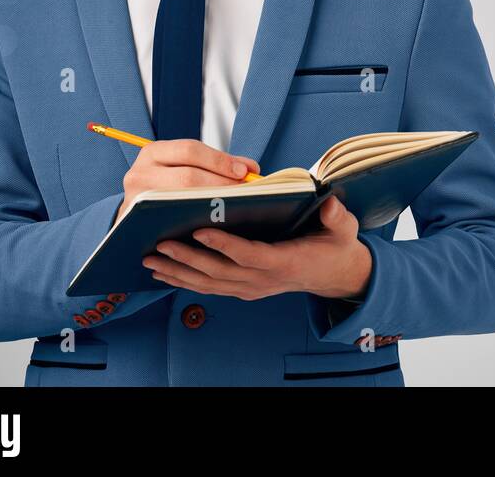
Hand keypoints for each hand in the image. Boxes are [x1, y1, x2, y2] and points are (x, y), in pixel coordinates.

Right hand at [114, 139, 259, 224]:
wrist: (137, 214)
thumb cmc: (169, 185)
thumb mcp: (186, 166)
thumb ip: (218, 164)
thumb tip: (252, 169)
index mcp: (153, 152)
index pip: (190, 150)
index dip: (220, 161)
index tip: (245, 172)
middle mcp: (139, 173)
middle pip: (187, 177)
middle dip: (221, 184)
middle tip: (246, 192)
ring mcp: (135, 201)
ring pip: (181, 201)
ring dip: (213, 203)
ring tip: (236, 206)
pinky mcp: (139, 225)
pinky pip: (174, 224)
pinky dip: (199, 222)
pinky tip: (218, 223)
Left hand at [142, 195, 372, 301]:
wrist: (335, 274)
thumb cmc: (335, 246)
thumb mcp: (343, 229)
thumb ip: (337, 217)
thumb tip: (330, 204)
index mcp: (286, 262)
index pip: (250, 255)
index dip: (225, 246)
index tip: (200, 232)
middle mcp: (264, 280)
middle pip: (220, 272)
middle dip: (188, 259)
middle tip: (160, 245)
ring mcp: (252, 288)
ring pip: (210, 284)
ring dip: (179, 272)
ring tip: (151, 259)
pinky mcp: (244, 289)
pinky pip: (210, 288)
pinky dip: (184, 281)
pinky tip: (164, 272)